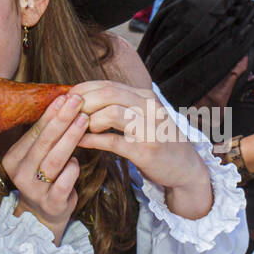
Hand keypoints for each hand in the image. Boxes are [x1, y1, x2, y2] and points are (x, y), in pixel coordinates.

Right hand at [2, 93, 86, 243]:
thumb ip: (47, 135)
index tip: (66, 96)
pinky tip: (79, 160)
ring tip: (84, 121)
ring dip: (70, 139)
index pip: (34, 131)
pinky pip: (64, 182)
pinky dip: (73, 169)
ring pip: (54, 160)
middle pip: (43, 142)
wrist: (43, 215)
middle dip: (62, 120)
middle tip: (78, 102)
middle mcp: (19, 173)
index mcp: (14, 157)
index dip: (51, 113)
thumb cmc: (46, 178)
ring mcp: (34, 190)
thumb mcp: (40, 156)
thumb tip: (65, 100)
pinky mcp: (51, 202)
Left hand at [70, 80, 212, 219]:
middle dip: (82, 102)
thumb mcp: (144, 117)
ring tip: (79, 129)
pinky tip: (80, 142)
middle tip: (67, 114)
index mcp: (146, 97)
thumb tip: (85, 100)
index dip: (83, 90)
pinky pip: (113, 141)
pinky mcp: (146, 151)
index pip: (109, 84)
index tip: (67, 100)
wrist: (186, 168)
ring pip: (112, 113)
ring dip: (89, 120)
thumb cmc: (159, 142)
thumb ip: (121, 107)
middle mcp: (150, 108)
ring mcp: (150, 129)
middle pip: (108, 94)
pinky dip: (92, 141)